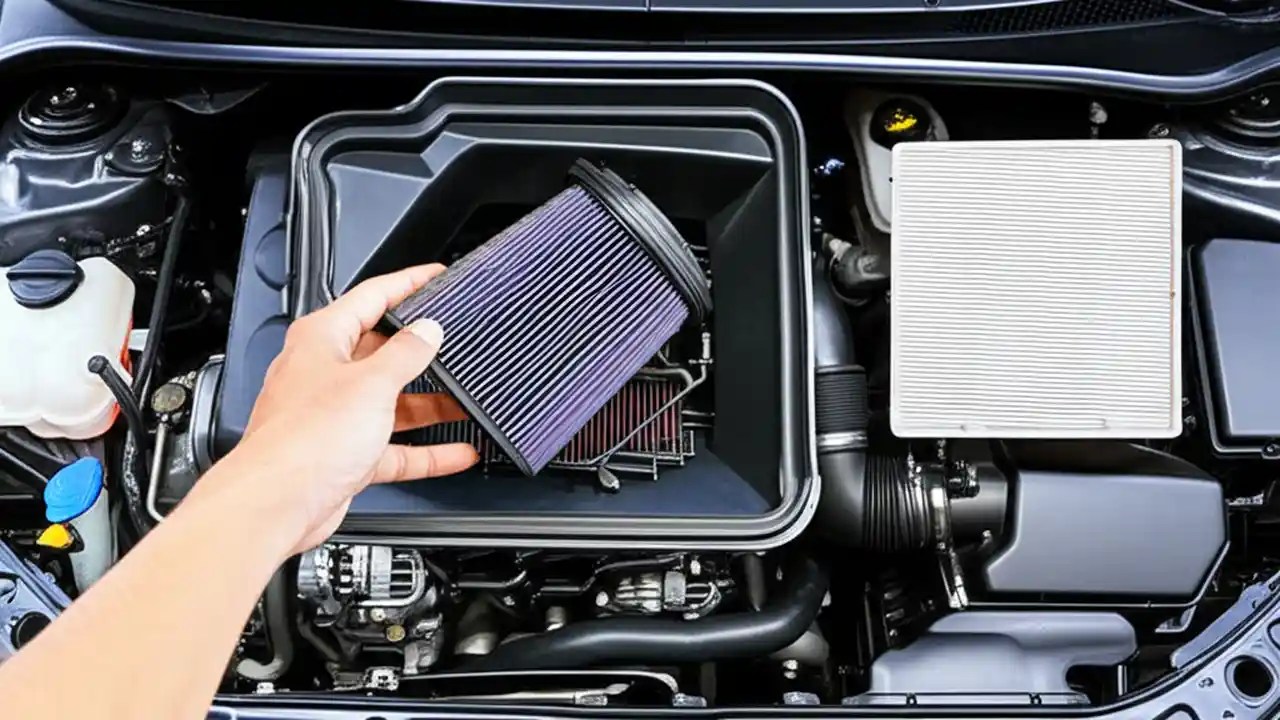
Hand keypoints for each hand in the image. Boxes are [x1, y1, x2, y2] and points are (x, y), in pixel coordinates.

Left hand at [221, 264, 478, 554]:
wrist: (277, 503)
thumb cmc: (302, 439)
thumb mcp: (371, 383)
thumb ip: (406, 354)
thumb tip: (428, 331)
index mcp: (322, 339)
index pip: (371, 296)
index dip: (407, 283)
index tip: (435, 275)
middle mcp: (325, 373)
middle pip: (382, 351)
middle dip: (422, 354)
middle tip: (457, 346)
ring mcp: (335, 415)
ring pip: (391, 402)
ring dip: (429, 405)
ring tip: (467, 402)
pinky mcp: (345, 453)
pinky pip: (395, 447)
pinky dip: (426, 451)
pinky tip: (457, 452)